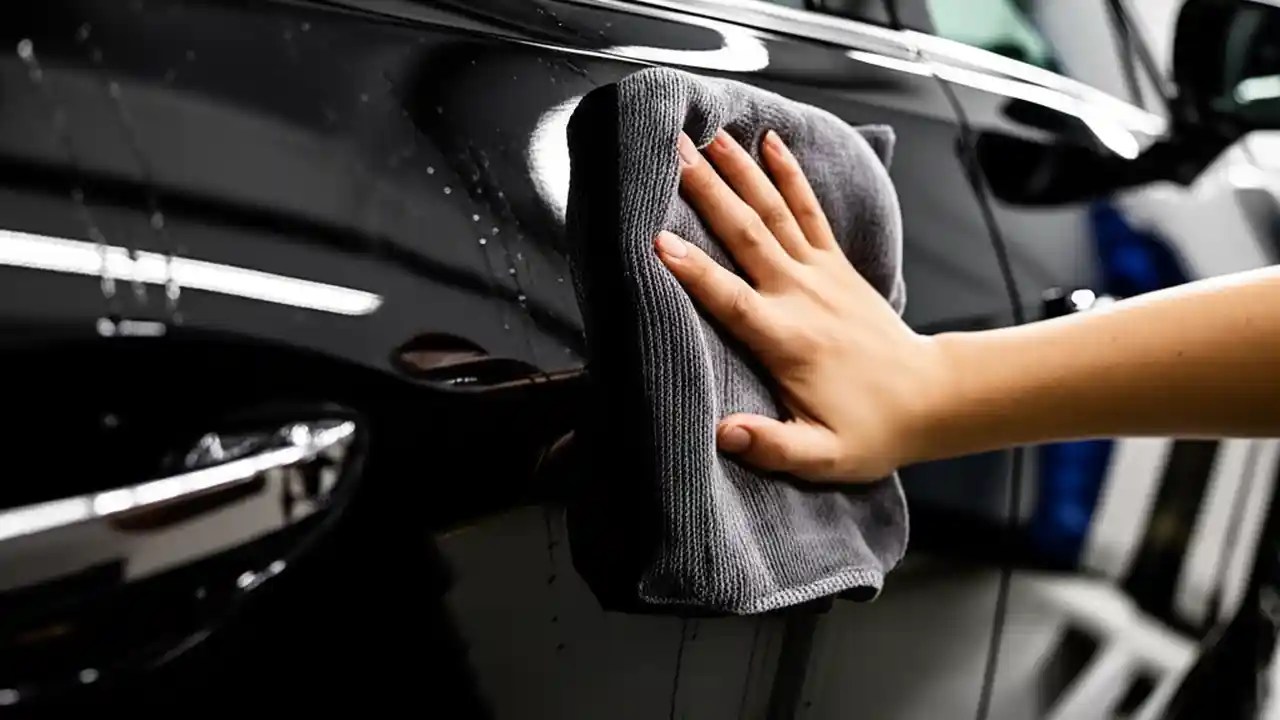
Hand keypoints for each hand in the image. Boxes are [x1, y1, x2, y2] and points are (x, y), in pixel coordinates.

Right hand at [656, 130, 948, 482]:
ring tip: (709, 135)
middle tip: (675, 153)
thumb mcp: (823, 457)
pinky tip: (769, 143)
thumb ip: (773, 446)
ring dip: (741, 172)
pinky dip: (790, 175)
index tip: (658, 240)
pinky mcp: (835, 266)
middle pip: (747, 236)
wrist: (931, 399)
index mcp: (788, 340)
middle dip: (708, 193)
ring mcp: (820, 275)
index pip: (731, 299)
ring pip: (773, 213)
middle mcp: (801, 297)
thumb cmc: (871, 431)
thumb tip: (723, 435)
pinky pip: (808, 211)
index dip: (694, 272)